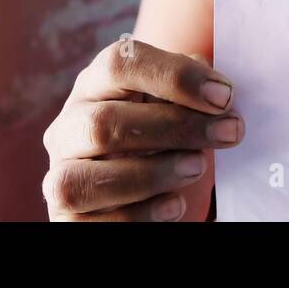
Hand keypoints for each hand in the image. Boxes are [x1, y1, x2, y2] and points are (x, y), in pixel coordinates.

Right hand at [42, 39, 243, 220]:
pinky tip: (176, 204)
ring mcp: (60, 174)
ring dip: (154, 173)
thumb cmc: (163, 132)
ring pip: (88, 177)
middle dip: (175, 127)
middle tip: (228, 132)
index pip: (119, 64)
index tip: (224, 96)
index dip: (175, 76)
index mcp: (95, 85)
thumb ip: (190, 87)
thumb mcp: (175, 101)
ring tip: (198, 166)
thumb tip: (215, 91)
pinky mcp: (67, 220)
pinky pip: (92, 223)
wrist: (141, 185)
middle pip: (104, 123)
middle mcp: (69, 126)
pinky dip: (141, 215)